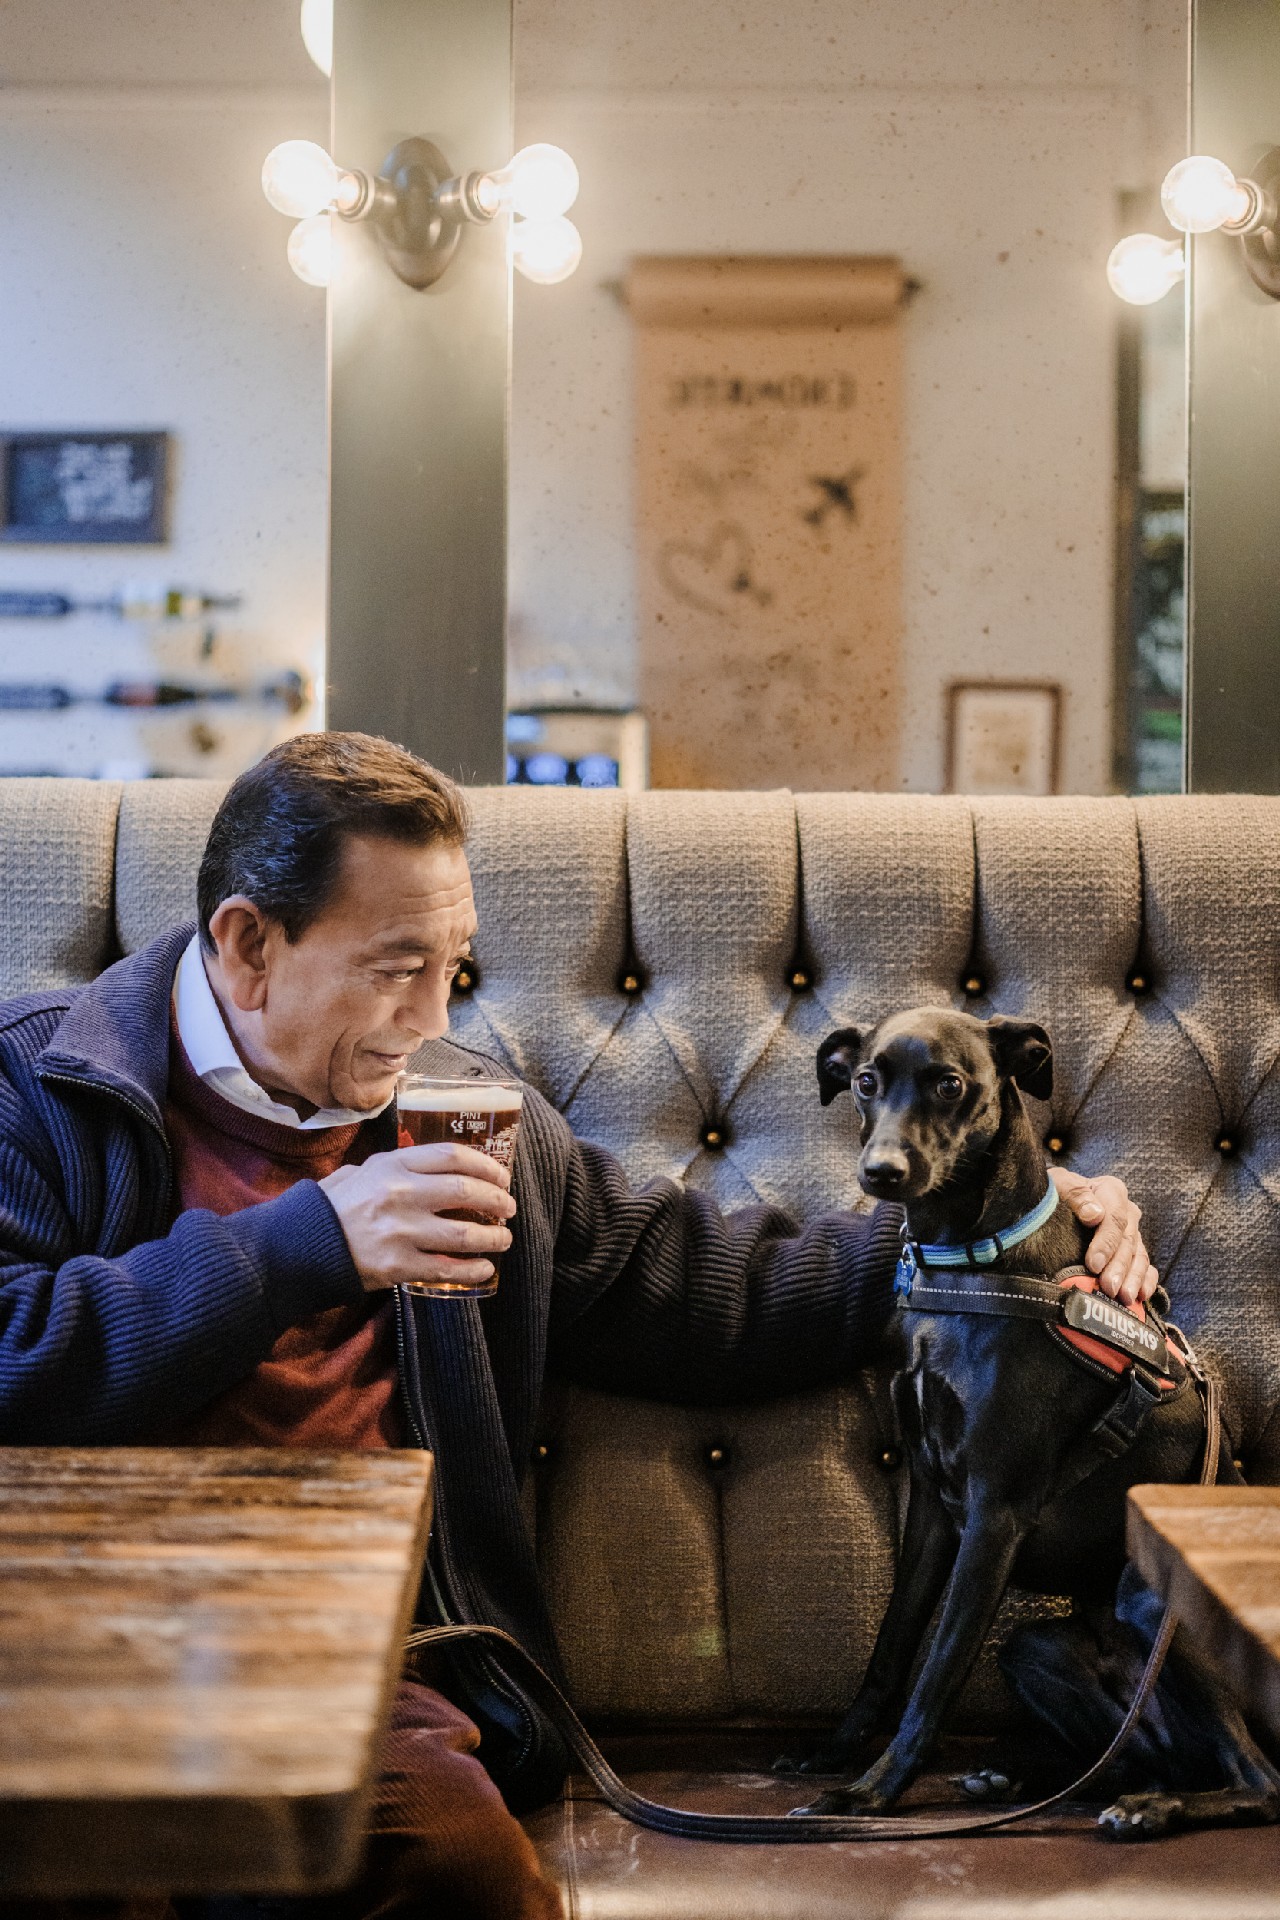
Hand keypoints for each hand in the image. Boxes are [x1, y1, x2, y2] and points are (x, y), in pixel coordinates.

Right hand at [320, 1143, 515, 1292]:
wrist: (299, 1246)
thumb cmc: (334, 1206)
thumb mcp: (363, 1171)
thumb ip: (399, 1167)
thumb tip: (442, 1168)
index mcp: (392, 1165)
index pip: (452, 1156)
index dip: (486, 1165)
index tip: (502, 1176)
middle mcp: (400, 1194)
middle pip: (465, 1191)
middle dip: (496, 1199)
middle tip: (508, 1208)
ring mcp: (400, 1232)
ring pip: (464, 1233)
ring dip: (493, 1237)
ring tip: (504, 1238)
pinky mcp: (397, 1266)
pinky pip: (446, 1269)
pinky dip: (473, 1269)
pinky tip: (485, 1268)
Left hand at [1049, 1167, 1155, 1306]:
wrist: (1057, 1201)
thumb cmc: (1055, 1193)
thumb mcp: (1059, 1185)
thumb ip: (1076, 1195)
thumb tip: (1094, 1215)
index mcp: (1112, 1191)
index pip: (1115, 1218)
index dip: (1106, 1243)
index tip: (1093, 1264)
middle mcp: (1128, 1212)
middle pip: (1128, 1241)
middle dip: (1118, 1267)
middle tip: (1108, 1288)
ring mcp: (1133, 1233)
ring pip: (1139, 1257)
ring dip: (1133, 1279)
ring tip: (1124, 1298)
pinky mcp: (1135, 1251)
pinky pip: (1146, 1267)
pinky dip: (1146, 1282)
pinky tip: (1141, 1297)